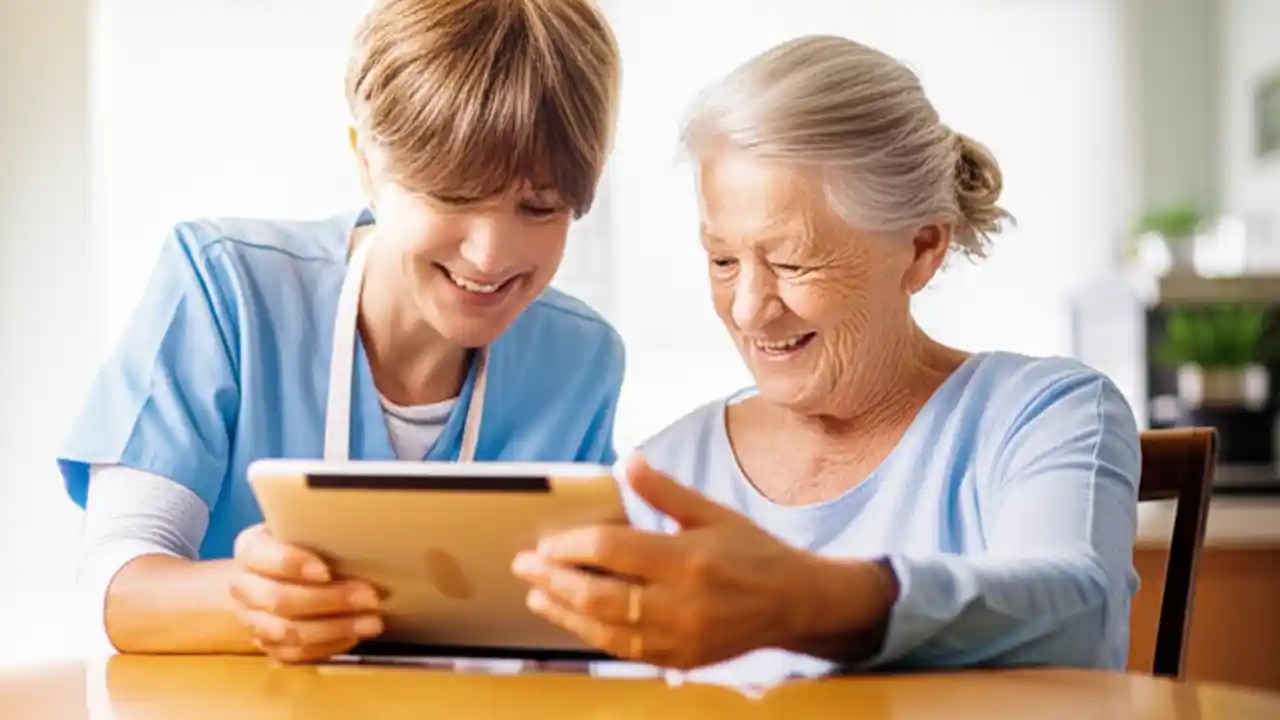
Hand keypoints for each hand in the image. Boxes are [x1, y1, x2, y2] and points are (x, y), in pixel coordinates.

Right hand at [230, 524, 383, 662]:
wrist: (272, 575)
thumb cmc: (300, 545)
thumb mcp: (303, 528)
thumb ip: (319, 532)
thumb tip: (360, 535)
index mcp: (250, 550)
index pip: (262, 557)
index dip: (292, 564)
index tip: (326, 572)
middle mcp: (242, 586)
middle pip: (279, 600)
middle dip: (329, 601)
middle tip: (371, 598)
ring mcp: (250, 620)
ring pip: (287, 632)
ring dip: (334, 629)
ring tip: (372, 623)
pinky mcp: (265, 645)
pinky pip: (293, 655)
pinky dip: (325, 647)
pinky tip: (353, 637)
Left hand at [511, 453, 829, 669]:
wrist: (795, 604)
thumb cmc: (752, 551)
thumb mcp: (712, 512)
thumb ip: (665, 491)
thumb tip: (628, 460)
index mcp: (688, 559)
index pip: (612, 552)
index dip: (572, 546)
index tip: (547, 540)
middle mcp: (681, 603)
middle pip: (598, 594)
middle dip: (553, 578)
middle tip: (524, 564)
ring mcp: (679, 638)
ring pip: (604, 628)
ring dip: (563, 611)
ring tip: (536, 593)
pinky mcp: (679, 659)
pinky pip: (623, 650)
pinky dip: (591, 633)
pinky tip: (571, 618)